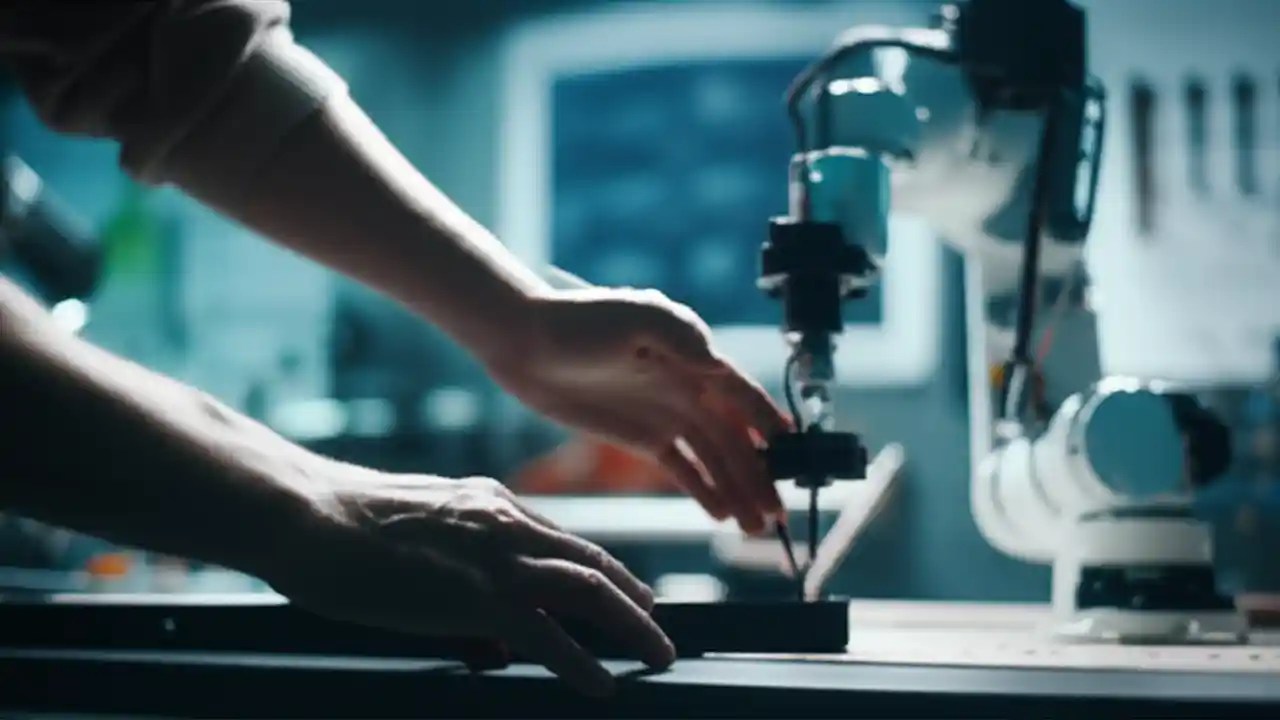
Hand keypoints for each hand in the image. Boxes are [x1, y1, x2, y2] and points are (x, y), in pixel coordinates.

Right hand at [269, 469, 673, 695]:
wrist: (306, 514)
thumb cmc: (342, 530)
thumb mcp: (419, 545)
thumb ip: (461, 595)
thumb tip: (495, 653)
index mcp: (490, 504)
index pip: (562, 538)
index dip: (600, 567)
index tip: (625, 589)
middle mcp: (505, 521)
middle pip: (590, 560)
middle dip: (632, 595)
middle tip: (658, 623)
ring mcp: (496, 556)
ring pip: (588, 589)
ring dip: (631, 624)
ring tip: (659, 653)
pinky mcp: (478, 595)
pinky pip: (548, 634)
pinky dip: (582, 661)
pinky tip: (604, 684)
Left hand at [489, 288, 790, 534]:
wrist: (525, 342)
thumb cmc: (580, 321)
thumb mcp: (635, 318)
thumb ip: (681, 337)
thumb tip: (718, 366)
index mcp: (692, 354)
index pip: (739, 394)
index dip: (766, 422)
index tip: (793, 450)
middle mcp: (687, 386)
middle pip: (732, 438)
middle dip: (758, 475)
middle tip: (778, 515)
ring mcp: (664, 413)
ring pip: (712, 459)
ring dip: (737, 490)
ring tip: (756, 527)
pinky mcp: (640, 436)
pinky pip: (681, 468)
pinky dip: (703, 490)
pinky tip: (722, 515)